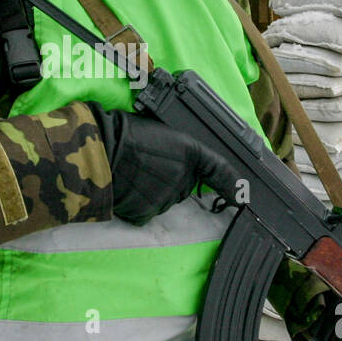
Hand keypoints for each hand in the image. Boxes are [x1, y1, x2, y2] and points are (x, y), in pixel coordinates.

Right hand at [88, 104, 240, 225]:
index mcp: (189, 151)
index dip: (232, 185)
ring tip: (132, 174)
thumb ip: (177, 147)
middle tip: (147, 164)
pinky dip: (136, 204)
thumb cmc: (126, 132)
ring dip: (152, 191)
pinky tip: (125, 188)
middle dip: (169, 179)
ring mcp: (165, 198)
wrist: (100, 150)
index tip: (241, 197)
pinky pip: (145, 212)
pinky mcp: (146, 213)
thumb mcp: (161, 127)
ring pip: (164, 200)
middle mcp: (183, 178)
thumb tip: (180, 160)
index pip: (219, 170)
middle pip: (183, 186)